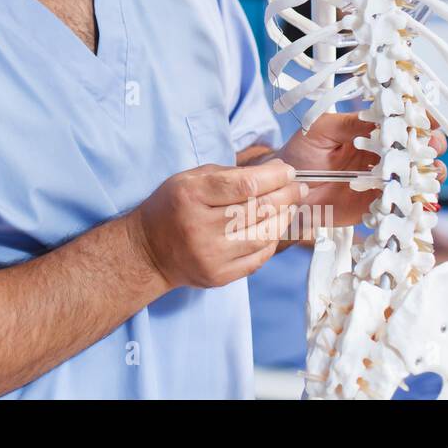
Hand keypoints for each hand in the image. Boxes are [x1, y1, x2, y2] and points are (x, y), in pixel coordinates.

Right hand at [129, 160, 303, 289]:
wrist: (148, 251)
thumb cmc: (172, 207)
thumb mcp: (188, 179)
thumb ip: (228, 174)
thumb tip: (273, 171)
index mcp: (191, 195)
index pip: (244, 185)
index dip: (273, 177)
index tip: (288, 171)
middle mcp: (200, 226)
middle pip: (257, 209)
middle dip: (285, 195)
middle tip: (298, 187)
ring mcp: (210, 255)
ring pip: (263, 235)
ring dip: (283, 218)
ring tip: (290, 206)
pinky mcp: (218, 276)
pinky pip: (258, 258)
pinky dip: (271, 241)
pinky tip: (275, 228)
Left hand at [264, 112, 447, 227]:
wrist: (286, 189)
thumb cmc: (301, 153)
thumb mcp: (322, 130)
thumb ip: (351, 124)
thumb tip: (381, 118)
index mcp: (371, 133)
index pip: (403, 122)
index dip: (420, 120)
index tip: (429, 121)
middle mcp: (383, 156)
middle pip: (420, 150)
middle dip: (431, 147)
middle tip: (428, 148)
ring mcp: (383, 182)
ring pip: (418, 179)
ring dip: (426, 176)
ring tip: (420, 174)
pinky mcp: (378, 206)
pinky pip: (402, 206)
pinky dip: (411, 204)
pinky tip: (408, 200)